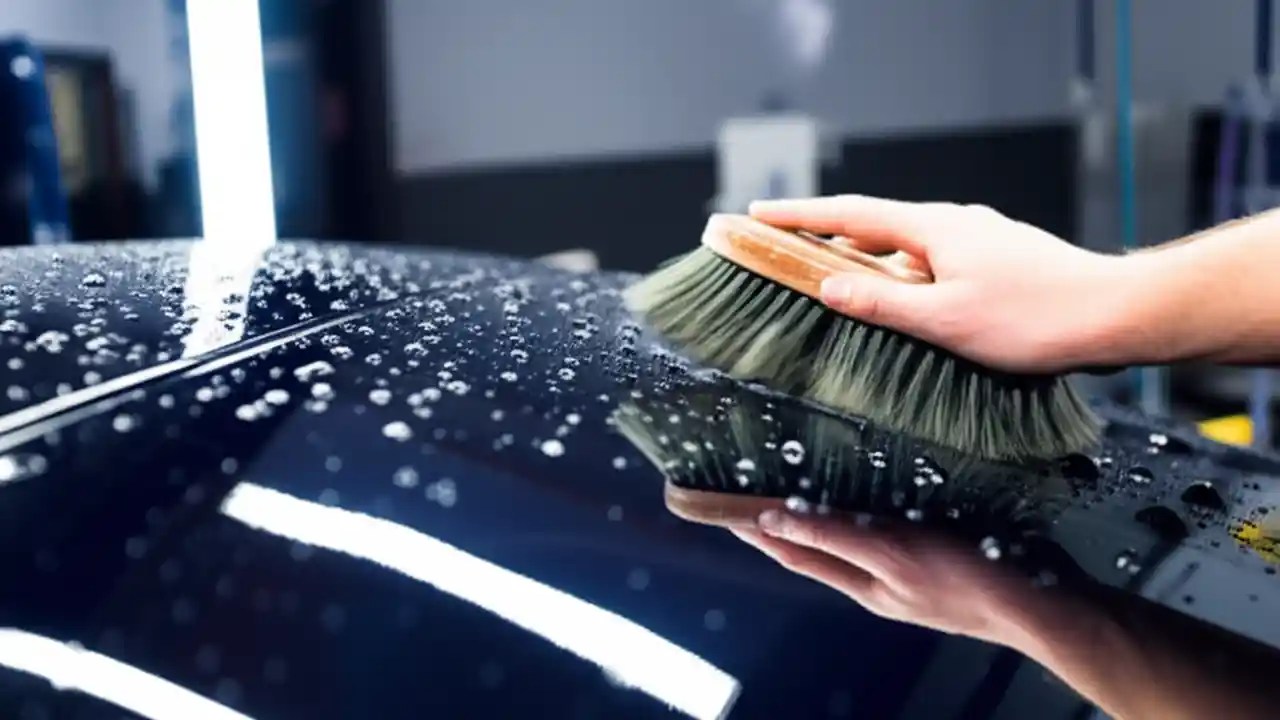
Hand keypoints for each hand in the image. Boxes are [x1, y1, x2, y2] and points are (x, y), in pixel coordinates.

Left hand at [733, 509, 1041, 644]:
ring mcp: (908, 571)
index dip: (759, 531)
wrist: (1042, 607)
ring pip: (853, 536)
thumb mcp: (891, 556)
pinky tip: (875, 488)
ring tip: (801, 478)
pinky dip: (867, 508)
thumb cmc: (964, 582)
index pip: (794, 555)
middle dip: (785, 520)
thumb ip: (833, 537)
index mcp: (862, 584)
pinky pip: (888, 528)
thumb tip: (772, 521)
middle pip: (819, 547)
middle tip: (755, 483)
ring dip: (825, 511)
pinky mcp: (937, 557)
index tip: (725, 505)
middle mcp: (878, 579)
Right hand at [749, 195, 1131, 372]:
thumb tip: (831, 286)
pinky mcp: (997, 260)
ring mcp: (979, 239)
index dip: (801, 216)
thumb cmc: (1036, 319)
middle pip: (875, 225)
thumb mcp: (946, 319)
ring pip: (906, 245)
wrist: (1113, 316)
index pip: (851, 215)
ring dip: (867, 259)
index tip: (760, 213)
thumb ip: (884, 302)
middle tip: (786, 248)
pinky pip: (932, 259)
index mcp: (936, 229)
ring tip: (835, 281)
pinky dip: (902, 273)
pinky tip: (904, 302)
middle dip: (827, 236)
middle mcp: (956, 224)